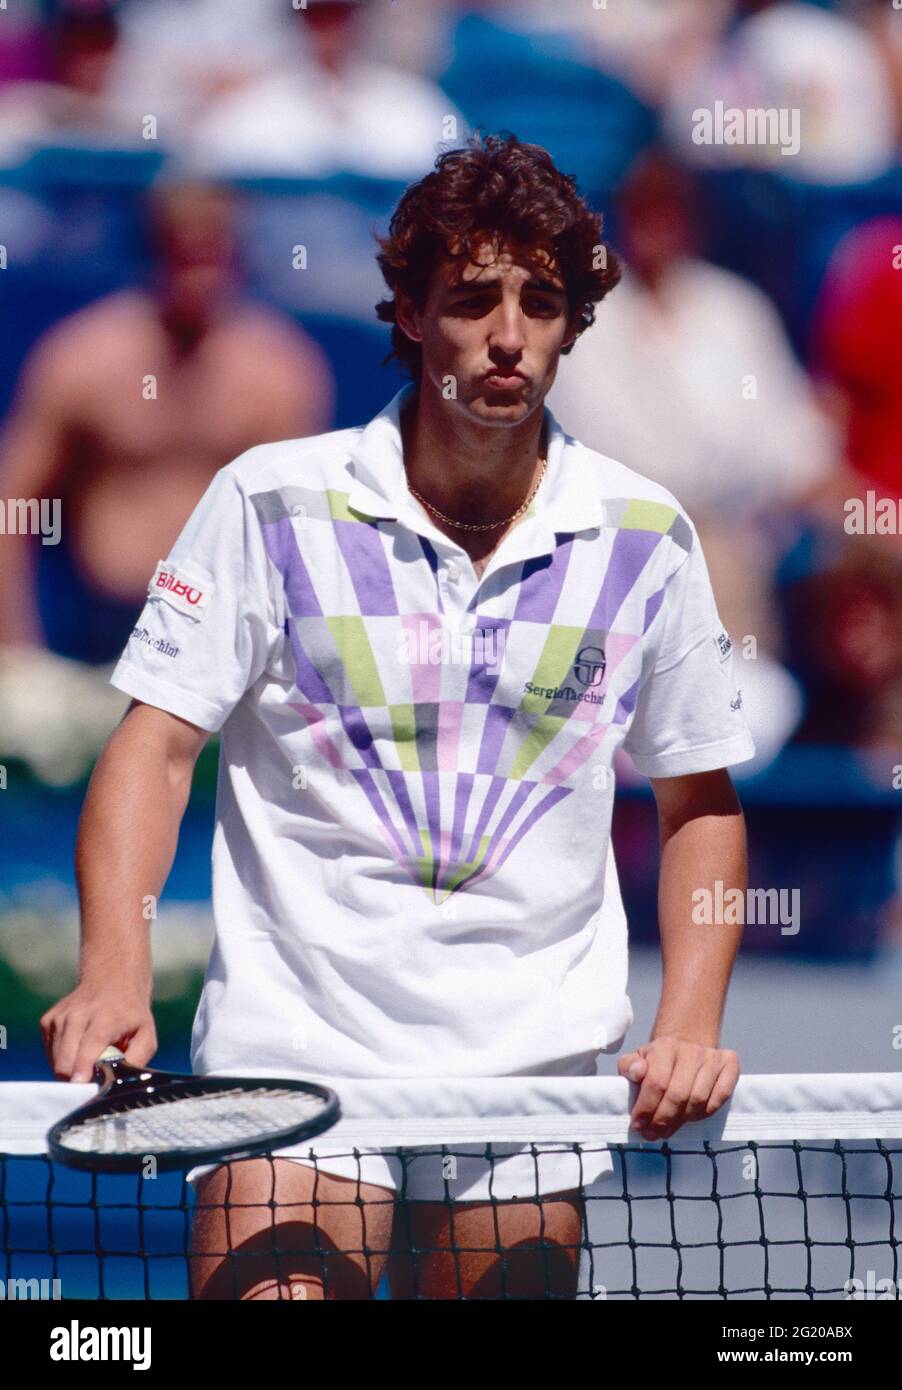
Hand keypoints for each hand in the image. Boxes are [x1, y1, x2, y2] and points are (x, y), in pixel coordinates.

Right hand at [40, 985, 156, 1082]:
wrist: (111, 981)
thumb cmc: (130, 1015)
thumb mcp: (146, 1035)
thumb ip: (136, 1059)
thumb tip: (118, 1082)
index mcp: (105, 1017)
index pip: (90, 1043)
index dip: (83, 1065)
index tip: (80, 1082)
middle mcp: (78, 1014)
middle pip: (66, 1060)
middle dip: (76, 1078)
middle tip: (94, 1077)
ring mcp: (59, 1017)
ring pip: (56, 1061)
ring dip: (71, 1069)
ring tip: (89, 1056)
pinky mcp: (47, 1021)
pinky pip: (51, 1055)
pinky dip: (63, 1059)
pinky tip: (78, 1048)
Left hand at [618, 1037, 738, 1140]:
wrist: (688, 1041)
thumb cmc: (660, 1059)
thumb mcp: (638, 1058)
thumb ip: (629, 1066)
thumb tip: (636, 1072)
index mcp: (666, 1046)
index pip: (656, 1083)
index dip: (646, 1108)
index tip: (638, 1125)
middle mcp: (692, 1050)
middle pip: (678, 1095)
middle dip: (663, 1120)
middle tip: (653, 1133)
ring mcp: (713, 1057)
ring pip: (698, 1100)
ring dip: (682, 1120)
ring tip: (669, 1128)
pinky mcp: (730, 1064)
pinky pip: (720, 1098)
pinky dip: (705, 1113)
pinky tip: (692, 1117)